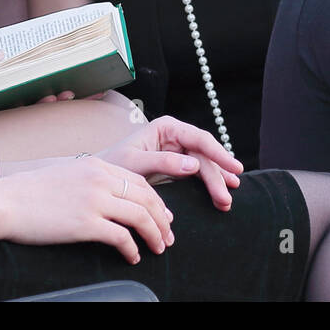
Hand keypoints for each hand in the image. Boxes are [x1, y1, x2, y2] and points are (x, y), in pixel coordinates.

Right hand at [0, 155, 174, 262]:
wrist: (4, 201)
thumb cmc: (30, 192)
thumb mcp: (68, 174)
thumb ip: (92, 180)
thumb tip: (109, 197)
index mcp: (99, 166)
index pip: (140, 182)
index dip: (157, 201)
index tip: (164, 216)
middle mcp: (101, 179)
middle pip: (147, 199)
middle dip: (162, 219)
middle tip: (168, 235)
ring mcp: (95, 201)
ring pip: (140, 217)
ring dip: (154, 234)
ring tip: (158, 247)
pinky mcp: (86, 223)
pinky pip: (121, 237)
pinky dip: (132, 248)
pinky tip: (133, 256)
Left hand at [97, 115, 243, 210]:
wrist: (96, 179)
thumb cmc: (110, 166)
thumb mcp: (133, 164)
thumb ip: (162, 162)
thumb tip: (193, 166)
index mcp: (166, 128)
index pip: (199, 139)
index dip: (219, 153)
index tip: (233, 167)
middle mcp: (175, 136)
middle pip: (204, 155)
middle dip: (217, 176)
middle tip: (226, 198)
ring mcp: (177, 150)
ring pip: (204, 165)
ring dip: (216, 182)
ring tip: (226, 201)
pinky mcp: (175, 165)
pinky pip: (197, 173)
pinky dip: (209, 184)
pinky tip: (221, 193)